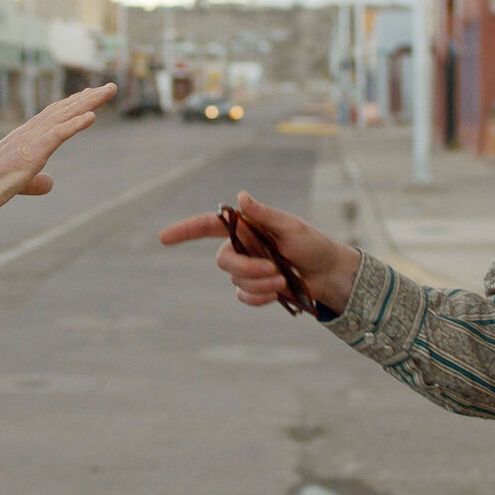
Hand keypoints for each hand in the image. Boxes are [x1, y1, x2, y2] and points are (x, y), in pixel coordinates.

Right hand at [0, 84, 114, 214]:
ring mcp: (31, 140)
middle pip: (64, 110)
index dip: (73, 105)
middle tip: (109, 87)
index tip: (89, 95)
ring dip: (88, 103)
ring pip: (64, 116)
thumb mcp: (20, 184)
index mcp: (26, 138)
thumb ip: (36, 182)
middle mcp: (30, 133)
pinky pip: (57, 135)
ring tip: (108, 92)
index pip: (54, 116)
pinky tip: (92, 116)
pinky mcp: (31, 152)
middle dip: (88, 98)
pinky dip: (75, 124)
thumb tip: (50, 183)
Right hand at [157, 190, 361, 314]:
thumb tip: (240, 197)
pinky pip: (245, 297)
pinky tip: (278, 293)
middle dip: (245, 269)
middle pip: (222, 261)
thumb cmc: (314, 245)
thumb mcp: (291, 227)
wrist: (330, 274)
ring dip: (260, 284)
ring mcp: (249, 269)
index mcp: (247, 227)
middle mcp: (244, 247)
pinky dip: (260, 298)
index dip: (185, 231)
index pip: (208, 226)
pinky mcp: (256, 290)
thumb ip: (264, 214)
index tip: (164, 238)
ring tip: (284, 280)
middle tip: (274, 271)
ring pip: (235, 281)